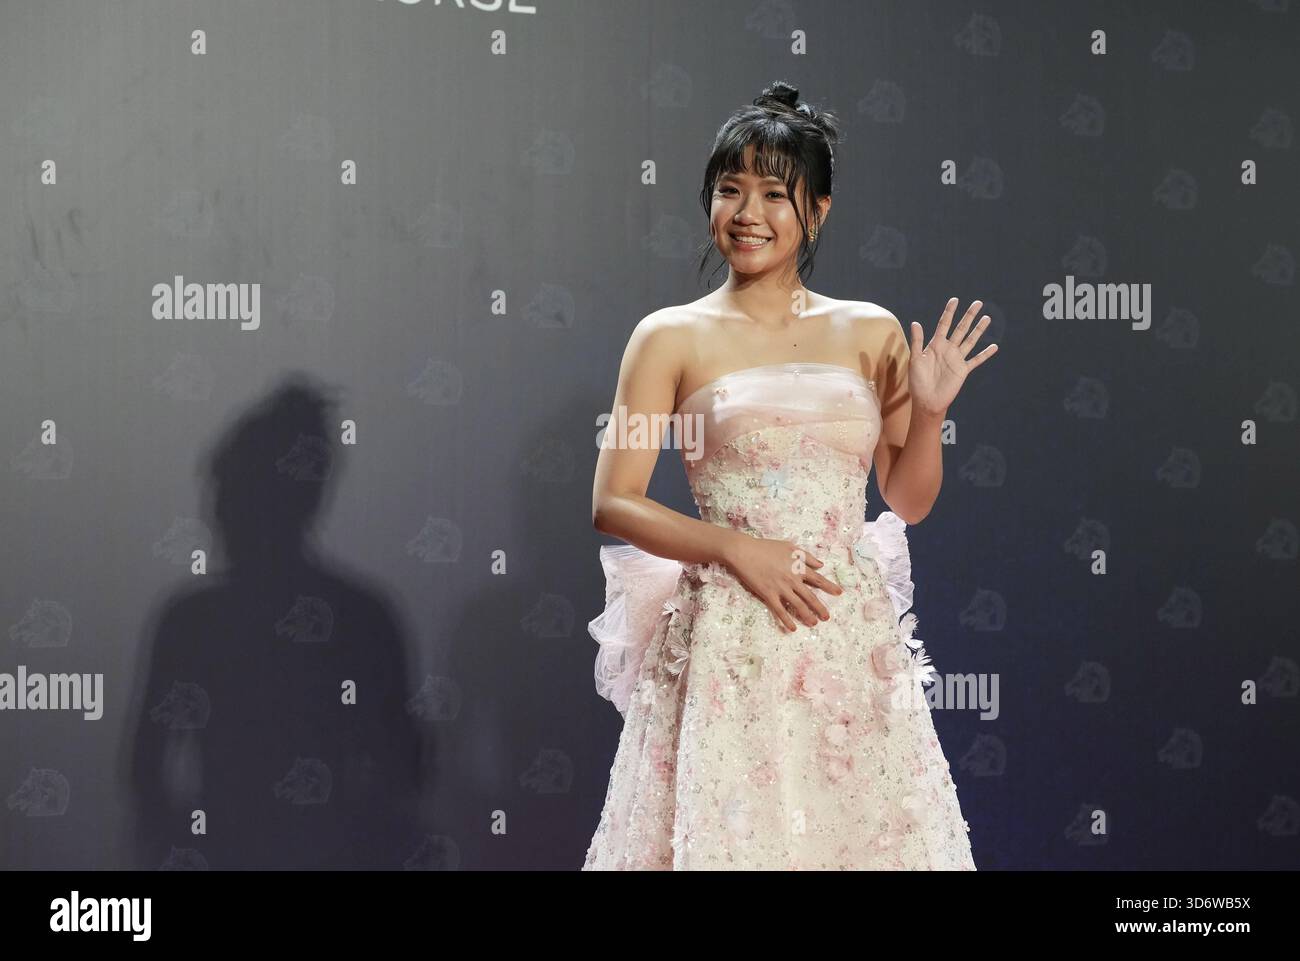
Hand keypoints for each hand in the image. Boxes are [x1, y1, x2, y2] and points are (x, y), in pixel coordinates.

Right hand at [722, 534, 843, 632]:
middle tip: (827, 617)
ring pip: (798, 606)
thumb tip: (821, 564)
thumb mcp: (790, 547)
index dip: (830, 587)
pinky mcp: (768, 595)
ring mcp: (781, 589)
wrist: (745, 551)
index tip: (839, 593)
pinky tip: (792, 628)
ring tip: (813, 623)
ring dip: (807, 616)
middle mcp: (793, 580)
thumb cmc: (766, 547)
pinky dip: (787, 620)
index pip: (818, 579)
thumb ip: (807, 556)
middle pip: (810, 597)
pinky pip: (780, 610)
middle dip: (820, 608)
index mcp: (799, 567)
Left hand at [907, 297, 998, 414]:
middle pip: (960, 328)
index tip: (955, 300)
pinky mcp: (963, 370)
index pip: (944, 324)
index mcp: (935, 345)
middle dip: (969, 316)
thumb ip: (917, 341)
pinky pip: (976, 360)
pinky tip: (994, 347)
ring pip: (970, 340)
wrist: (926, 400)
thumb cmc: (917, 381)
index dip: (949, 312)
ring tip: (987, 318)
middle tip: (978, 303)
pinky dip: (985, 354)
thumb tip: (915, 322)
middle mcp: (948, 349)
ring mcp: (956, 359)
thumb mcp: (915, 359)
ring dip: (979, 330)